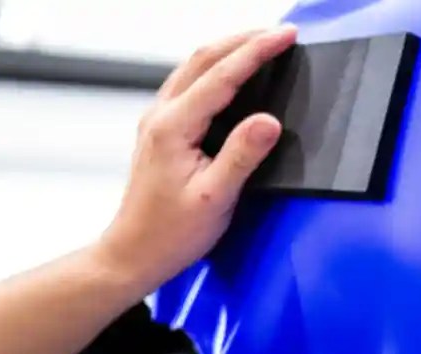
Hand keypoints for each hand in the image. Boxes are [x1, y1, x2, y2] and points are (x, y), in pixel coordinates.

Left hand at [100, 26, 296, 292]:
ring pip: (194, 67)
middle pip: (203, 59)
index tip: (286, 37)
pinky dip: (216, 69)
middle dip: (244, 41)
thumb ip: (242, 155)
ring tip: (261, 44)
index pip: (222, 76)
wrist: (134, 252)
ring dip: (228, 50)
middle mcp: (161, 115)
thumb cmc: (172, 232)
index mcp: (174, 126)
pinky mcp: (162, 130)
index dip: (257, 52)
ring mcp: (158, 120)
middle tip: (280, 34)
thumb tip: (270, 121)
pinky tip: (232, 75)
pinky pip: (190, 84)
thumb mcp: (216, 198)